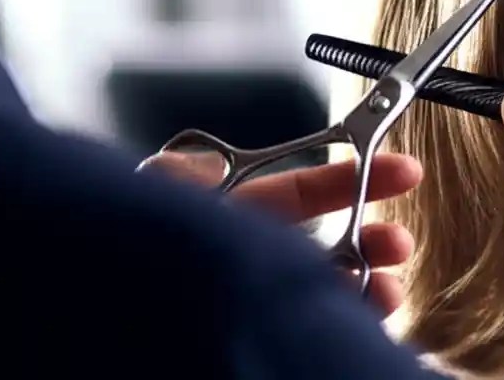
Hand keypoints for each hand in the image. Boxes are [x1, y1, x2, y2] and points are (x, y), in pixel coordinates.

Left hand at [138, 150, 422, 316]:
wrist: (100, 325)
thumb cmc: (116, 261)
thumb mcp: (147, 202)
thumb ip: (181, 176)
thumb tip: (215, 164)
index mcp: (222, 219)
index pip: (298, 194)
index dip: (350, 181)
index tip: (403, 172)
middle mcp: (242, 263)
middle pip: (322, 248)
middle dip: (368, 242)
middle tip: (399, 246)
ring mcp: (251, 304)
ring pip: (319, 293)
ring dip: (359, 291)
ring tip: (384, 293)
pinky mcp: (253, 338)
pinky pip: (303, 326)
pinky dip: (334, 325)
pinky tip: (348, 323)